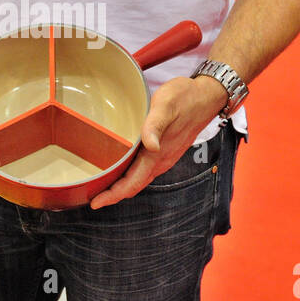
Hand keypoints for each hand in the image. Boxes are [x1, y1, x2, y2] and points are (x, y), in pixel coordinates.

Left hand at [89, 75, 228, 208]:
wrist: (207, 96)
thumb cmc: (184, 98)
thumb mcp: (166, 105)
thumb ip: (154, 125)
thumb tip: (150, 145)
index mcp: (157, 154)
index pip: (132, 184)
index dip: (113, 196)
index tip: (95, 203)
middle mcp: (161, 161)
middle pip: (134, 186)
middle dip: (113, 195)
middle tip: (92, 198)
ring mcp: (165, 157)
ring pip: (140, 179)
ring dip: (121, 187)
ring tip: (102, 187)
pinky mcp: (166, 151)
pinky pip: (145, 170)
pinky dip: (130, 176)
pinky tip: (121, 168)